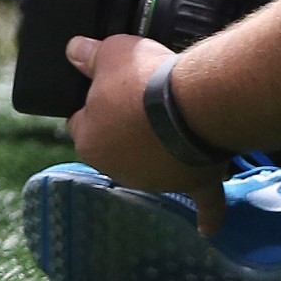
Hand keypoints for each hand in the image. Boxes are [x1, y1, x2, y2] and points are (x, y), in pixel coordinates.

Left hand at [65, 34, 228, 235]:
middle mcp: (117, 169)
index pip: (82, 121)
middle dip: (128, 127)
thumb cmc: (143, 80)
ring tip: (177, 117)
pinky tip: (207, 230)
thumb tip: (73, 50)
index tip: (112, 88)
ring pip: (156, 166)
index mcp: (89, 140)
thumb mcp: (111, 53)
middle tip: (147, 99)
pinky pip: (201, 204)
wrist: (192, 104)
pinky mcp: (193, 184)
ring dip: (163, 150)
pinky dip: (206, 215)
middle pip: (118, 145)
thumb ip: (90, 55)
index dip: (97, 102)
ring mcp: (156, 181)